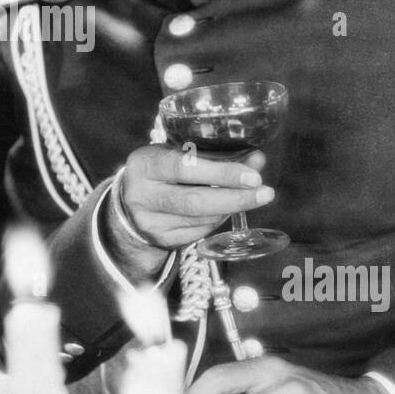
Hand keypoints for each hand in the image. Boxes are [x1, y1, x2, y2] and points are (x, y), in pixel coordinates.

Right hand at [119, 143, 272, 251]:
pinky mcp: (161, 240)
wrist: (129, 202)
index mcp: (144, 164)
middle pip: (195, 201)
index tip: (253, 175)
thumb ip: (215, 155)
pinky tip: (226, 209)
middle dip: (235, 197)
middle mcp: (142, 195)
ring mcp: (150, 222)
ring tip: (250, 196)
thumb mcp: (178, 153)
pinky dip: (218, 220)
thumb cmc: (161, 170)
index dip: (221, 172)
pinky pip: (199, 232)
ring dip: (231, 208)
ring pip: (201, 219)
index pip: (185, 168)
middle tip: (265, 193)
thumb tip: (256, 160)